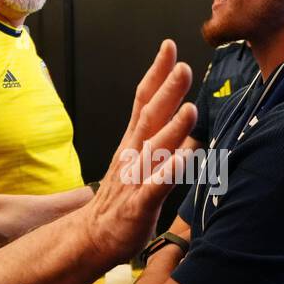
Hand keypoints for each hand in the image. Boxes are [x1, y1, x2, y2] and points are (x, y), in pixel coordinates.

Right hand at [84, 40, 195, 262]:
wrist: (93, 236)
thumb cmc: (122, 199)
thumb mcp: (143, 162)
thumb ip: (163, 140)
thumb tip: (187, 119)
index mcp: (134, 143)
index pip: (144, 101)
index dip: (156, 74)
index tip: (169, 47)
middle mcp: (133, 155)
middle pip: (149, 117)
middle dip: (166, 91)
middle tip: (182, 67)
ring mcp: (135, 179)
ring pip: (154, 150)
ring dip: (172, 129)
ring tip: (189, 109)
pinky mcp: (139, 205)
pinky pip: (156, 187)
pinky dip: (170, 172)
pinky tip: (185, 159)